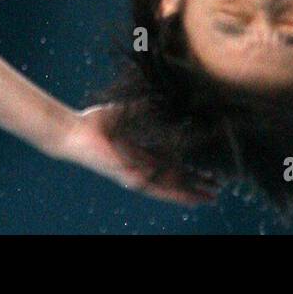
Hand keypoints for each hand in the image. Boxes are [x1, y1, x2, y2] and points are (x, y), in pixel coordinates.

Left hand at [53, 105, 220, 206]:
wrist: (74, 132)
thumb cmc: (96, 122)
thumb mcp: (128, 111)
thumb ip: (146, 107)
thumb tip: (167, 95)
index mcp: (142, 154)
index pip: (172, 165)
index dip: (191, 171)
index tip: (209, 172)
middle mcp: (141, 168)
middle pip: (175, 180)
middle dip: (196, 186)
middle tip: (218, 190)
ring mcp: (135, 174)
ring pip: (169, 188)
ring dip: (190, 194)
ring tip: (209, 198)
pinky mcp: (128, 177)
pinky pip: (154, 186)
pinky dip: (173, 193)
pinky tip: (187, 197)